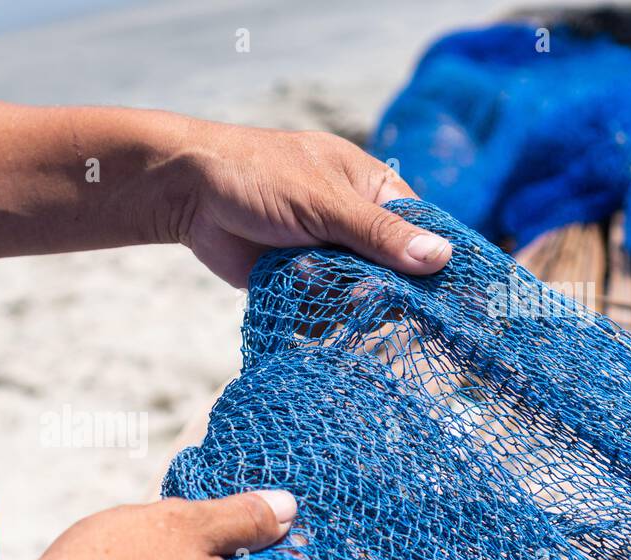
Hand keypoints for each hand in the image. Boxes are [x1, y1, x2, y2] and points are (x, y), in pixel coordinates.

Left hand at [167, 123, 452, 285]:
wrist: (189, 195)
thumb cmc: (260, 178)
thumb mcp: (325, 202)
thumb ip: (378, 235)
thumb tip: (441, 258)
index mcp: (374, 192)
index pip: (420, 233)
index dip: (428, 263)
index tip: (435, 294)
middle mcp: (355, 227)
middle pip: (390, 275)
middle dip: (371, 286)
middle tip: (354, 290)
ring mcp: (326, 257)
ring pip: (353, 298)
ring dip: (330, 294)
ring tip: (301, 271)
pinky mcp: (296, 284)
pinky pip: (318, 311)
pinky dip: (306, 307)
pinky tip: (287, 285)